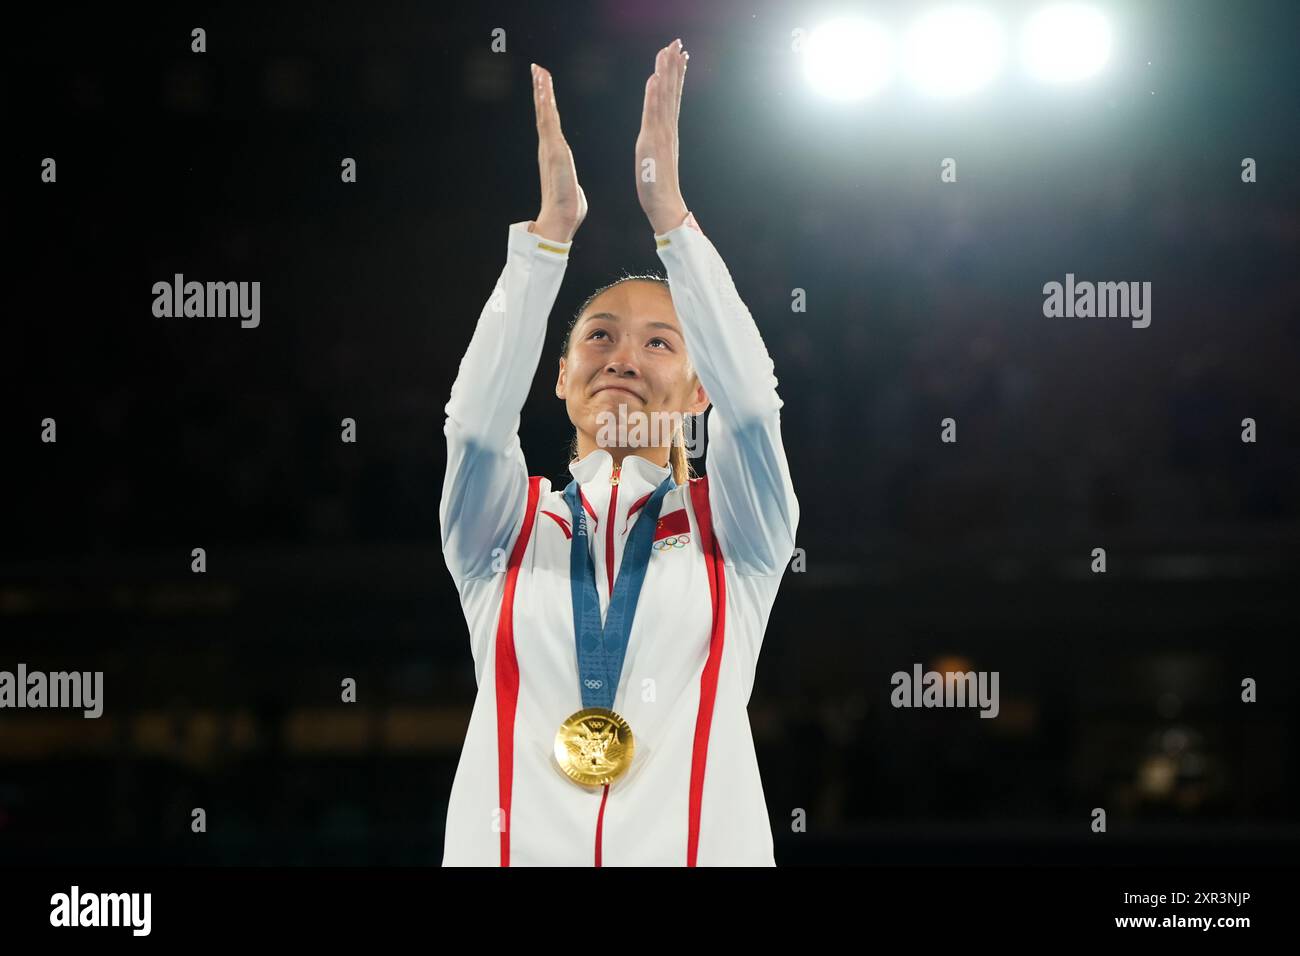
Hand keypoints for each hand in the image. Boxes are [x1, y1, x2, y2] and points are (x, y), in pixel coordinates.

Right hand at [530, 63, 586, 242]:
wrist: (562, 220)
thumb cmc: (568, 210)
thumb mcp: (572, 190)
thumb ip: (571, 185)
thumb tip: (571, 190)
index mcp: (554, 155)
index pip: (551, 124)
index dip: (546, 106)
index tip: (544, 89)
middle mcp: (548, 148)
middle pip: (544, 113)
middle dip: (540, 91)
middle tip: (537, 69)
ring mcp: (549, 147)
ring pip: (544, 112)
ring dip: (541, 91)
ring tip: (538, 70)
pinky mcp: (553, 149)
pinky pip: (548, 120)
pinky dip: (545, 102)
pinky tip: (543, 87)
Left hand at [636, 39, 689, 234]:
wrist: (664, 206)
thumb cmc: (659, 189)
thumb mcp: (655, 159)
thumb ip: (656, 145)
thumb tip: (656, 137)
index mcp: (668, 132)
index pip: (672, 98)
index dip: (676, 75)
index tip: (679, 55)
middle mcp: (667, 129)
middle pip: (671, 91)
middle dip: (673, 66)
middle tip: (677, 42)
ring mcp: (661, 134)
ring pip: (664, 97)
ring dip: (666, 72)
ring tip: (669, 50)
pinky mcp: (652, 141)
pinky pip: (653, 113)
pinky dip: (654, 94)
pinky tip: (655, 77)